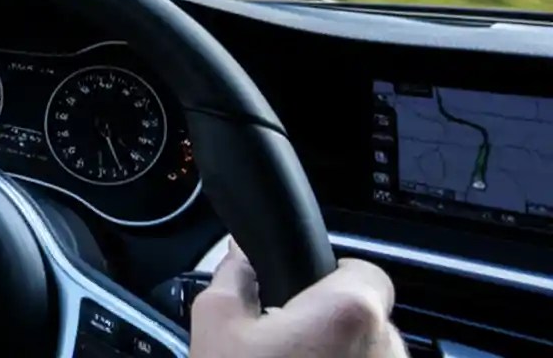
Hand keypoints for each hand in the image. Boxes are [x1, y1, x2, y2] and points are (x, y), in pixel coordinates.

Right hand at [190, 240, 407, 357]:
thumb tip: (240, 256)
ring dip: (340, 355)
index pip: (365, 271)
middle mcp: (387, 349)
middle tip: (287, 342)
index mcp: (348, 313)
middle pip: (366, 316)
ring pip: (369, 354)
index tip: (304, 295)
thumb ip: (233, 277)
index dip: (332, 278)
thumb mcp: (216, 324)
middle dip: (331, 323)